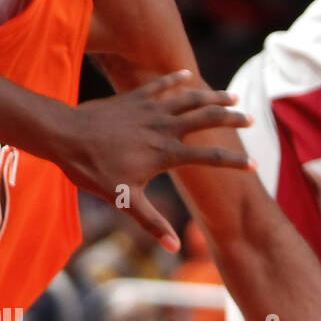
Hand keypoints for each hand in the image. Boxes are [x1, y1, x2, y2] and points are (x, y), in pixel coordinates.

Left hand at [54, 70, 251, 250]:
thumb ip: (151, 221)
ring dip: (212, 96)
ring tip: (231, 97)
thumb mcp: (123, 199)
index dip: (235, 162)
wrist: (65, 137)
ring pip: (189, 98)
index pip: (210, 157)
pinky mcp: (133, 98)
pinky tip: (186, 73)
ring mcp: (149, 110)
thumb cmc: (92, 170)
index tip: (254, 165)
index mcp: (165, 153)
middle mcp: (163, 128)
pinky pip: (159, 85)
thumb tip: (174, 247)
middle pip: (207, 119)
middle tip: (250, 118)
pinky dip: (174, 78)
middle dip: (231, 118)